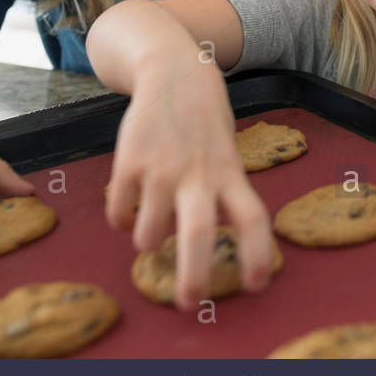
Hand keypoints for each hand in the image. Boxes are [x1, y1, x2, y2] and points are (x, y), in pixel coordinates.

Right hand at [106, 58, 274, 311]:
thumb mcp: (226, 152)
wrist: (173, 72)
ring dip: (147, 242)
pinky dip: (120, 221)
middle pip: (199, 233)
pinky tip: (127, 209)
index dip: (258, 254)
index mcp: (230, 173)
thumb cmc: (205, 122)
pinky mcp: (129, 162)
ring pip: (148, 233)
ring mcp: (161, 169)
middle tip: (190, 303)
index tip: (257, 285)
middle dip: (194, 275)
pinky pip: (118, 214)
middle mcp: (198, 174)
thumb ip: (222, 190)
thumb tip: (208, 242)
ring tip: (151, 232)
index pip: (253, 218)